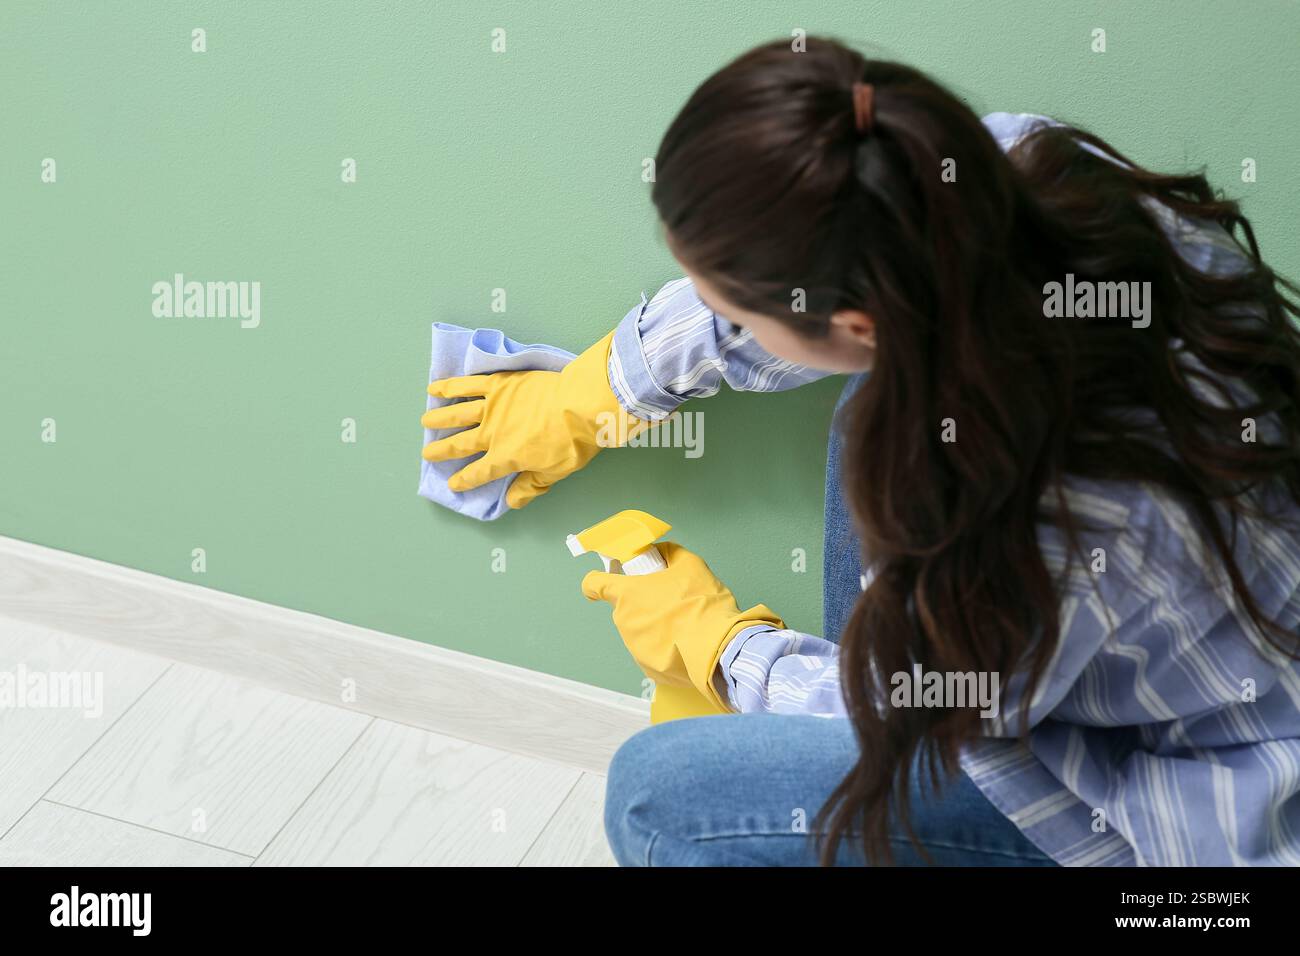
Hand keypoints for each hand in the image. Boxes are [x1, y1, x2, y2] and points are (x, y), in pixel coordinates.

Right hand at [422, 331, 649, 509]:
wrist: (580, 405)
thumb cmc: (571, 442)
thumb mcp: (555, 472)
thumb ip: (530, 487)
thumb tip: (511, 501)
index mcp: (505, 458)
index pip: (479, 473)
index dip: (464, 480)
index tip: (452, 483)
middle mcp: (491, 434)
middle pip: (460, 444)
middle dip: (441, 451)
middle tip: (427, 453)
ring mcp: (493, 407)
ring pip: (458, 414)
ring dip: (440, 418)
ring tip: (426, 421)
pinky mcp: (499, 384)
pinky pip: (469, 385)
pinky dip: (450, 386)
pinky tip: (435, 388)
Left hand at [582, 542, 783, 708]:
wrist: (718, 648)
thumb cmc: (700, 603)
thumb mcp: (691, 565)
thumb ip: (670, 553)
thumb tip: (660, 551)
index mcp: (628, 594)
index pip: (594, 585)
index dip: (597, 582)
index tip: (608, 581)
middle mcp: (624, 622)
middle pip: (626, 609)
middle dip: (645, 605)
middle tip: (673, 604)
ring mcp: (634, 648)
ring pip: (641, 632)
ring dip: (657, 627)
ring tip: (686, 627)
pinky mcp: (648, 669)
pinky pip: (653, 653)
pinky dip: (666, 649)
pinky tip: (686, 645)